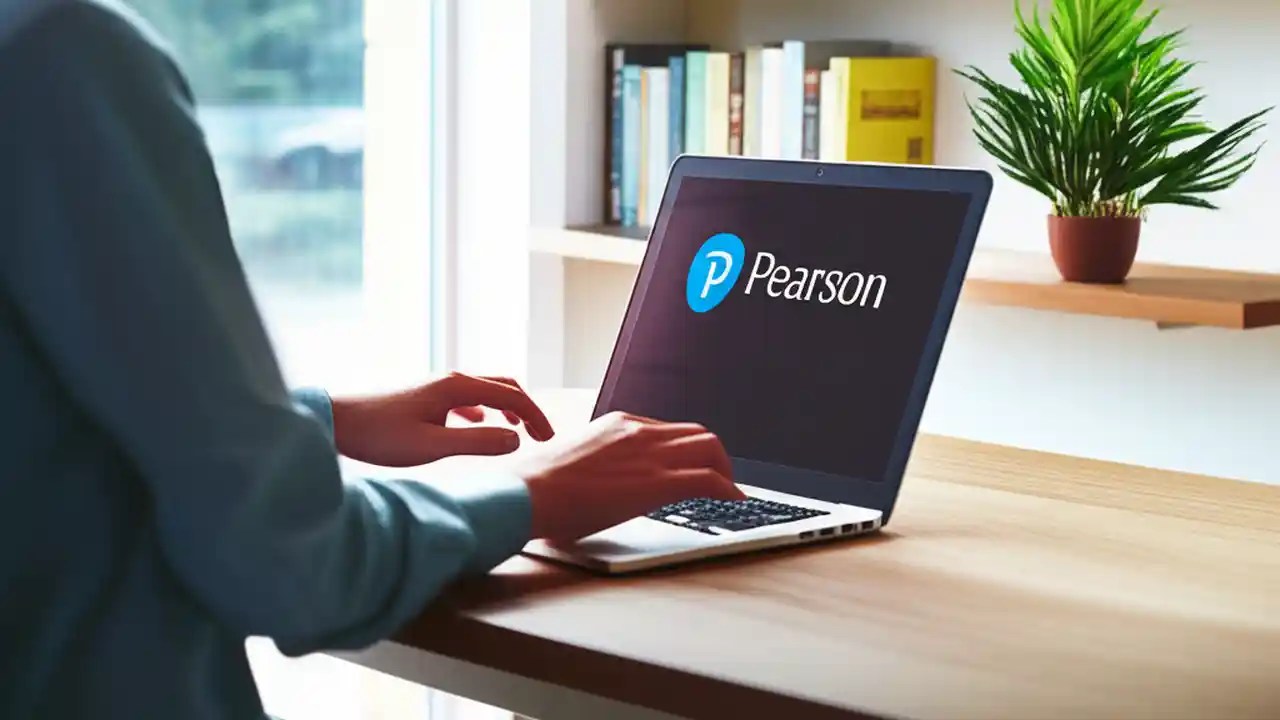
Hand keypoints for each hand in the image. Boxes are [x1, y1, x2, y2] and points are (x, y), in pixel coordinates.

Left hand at [330, 373, 554, 466]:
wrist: (335, 420)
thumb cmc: (379, 435)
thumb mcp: (431, 446)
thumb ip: (476, 444)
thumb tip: (516, 440)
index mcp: (456, 387)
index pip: (511, 396)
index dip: (535, 417)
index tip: (548, 440)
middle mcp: (450, 379)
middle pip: (502, 386)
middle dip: (527, 409)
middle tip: (541, 436)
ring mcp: (436, 386)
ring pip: (484, 390)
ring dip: (507, 408)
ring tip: (517, 432)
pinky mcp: (423, 396)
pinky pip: (465, 397)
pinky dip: (484, 409)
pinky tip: (478, 425)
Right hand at [515, 411, 745, 540]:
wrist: (526, 494)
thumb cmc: (538, 488)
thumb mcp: (573, 462)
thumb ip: (597, 463)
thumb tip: (601, 483)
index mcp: (617, 424)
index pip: (667, 429)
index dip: (685, 449)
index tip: (689, 465)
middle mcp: (638, 431)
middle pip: (696, 432)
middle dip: (713, 454)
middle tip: (719, 476)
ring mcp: (649, 454)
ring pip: (710, 448)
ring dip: (725, 469)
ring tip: (729, 489)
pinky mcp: (656, 482)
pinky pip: (708, 479)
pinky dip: (727, 488)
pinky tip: (733, 500)